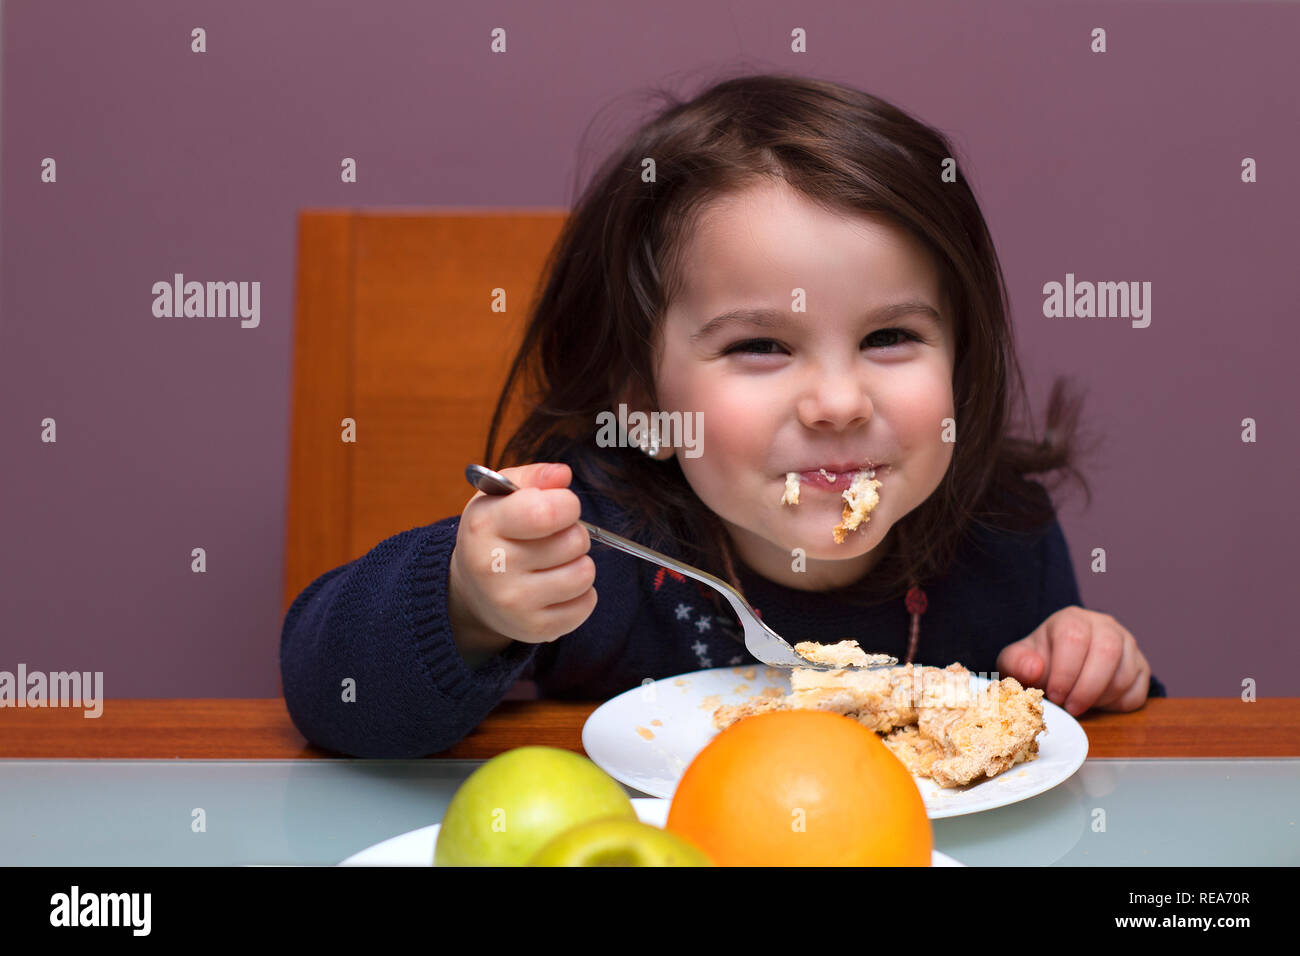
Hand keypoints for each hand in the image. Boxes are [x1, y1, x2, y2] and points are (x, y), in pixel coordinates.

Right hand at [449, 461, 597, 646]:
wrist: (472, 591)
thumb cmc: (495, 534)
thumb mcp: (502, 496)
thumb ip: (534, 477)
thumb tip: (562, 476)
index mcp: (485, 525)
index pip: (546, 512)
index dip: (567, 504)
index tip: (560, 506)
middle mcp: (494, 567)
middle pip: (574, 541)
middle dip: (572, 534)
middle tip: (552, 538)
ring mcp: (514, 603)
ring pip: (584, 574)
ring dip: (578, 563)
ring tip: (555, 562)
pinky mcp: (534, 629)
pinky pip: (586, 604)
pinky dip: (580, 593)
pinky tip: (557, 587)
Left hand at [996, 606, 1149, 715]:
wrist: (1061, 666)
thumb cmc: (1040, 662)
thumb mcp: (1018, 661)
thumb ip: (1017, 663)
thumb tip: (1033, 668)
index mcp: (1072, 619)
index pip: (1074, 638)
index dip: (1065, 672)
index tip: (1055, 695)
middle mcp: (1105, 626)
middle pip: (1107, 652)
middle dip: (1087, 688)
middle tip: (1071, 708)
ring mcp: (1128, 645)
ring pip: (1125, 673)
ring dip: (1101, 698)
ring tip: (1080, 705)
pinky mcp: (1142, 667)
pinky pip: (1138, 690)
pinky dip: (1118, 705)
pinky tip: (1098, 704)